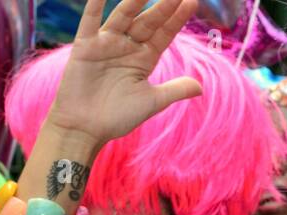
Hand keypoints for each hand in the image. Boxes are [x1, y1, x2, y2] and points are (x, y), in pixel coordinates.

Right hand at [47, 0, 203, 146]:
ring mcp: (106, 44)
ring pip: (123, 16)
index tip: (191, 1)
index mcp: (144, 58)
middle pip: (148, 22)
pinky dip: (94, 5)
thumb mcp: (151, 102)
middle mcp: (127, 47)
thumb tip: (201, 87)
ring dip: (135, 2)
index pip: (164, 33)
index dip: (177, 18)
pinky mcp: (85, 46)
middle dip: (162, 6)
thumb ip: (174, 90)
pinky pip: (90, 21)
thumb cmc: (117, 117)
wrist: (85, 129)